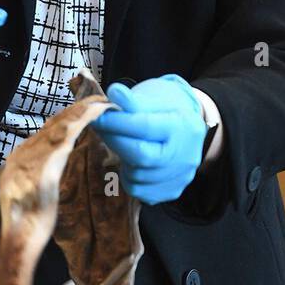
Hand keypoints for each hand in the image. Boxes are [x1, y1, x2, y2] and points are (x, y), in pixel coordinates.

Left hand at [92, 73, 206, 204]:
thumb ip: (133, 100)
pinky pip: (140, 191)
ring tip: (122, 144)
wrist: (185, 129)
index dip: (116, 122)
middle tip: (101, 129)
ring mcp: (181, 176)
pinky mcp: (172, 190)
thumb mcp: (154, 99)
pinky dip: (129, 178)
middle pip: (141, 155)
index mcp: (183, 126)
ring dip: (122, 159)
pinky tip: (132, 162)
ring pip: (137, 175)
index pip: (145, 126)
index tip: (97, 116)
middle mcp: (186, 154)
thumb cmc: (166, 111)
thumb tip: (114, 92)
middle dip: (114, 141)